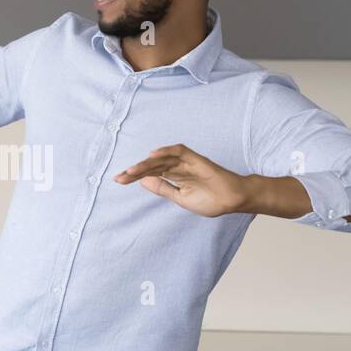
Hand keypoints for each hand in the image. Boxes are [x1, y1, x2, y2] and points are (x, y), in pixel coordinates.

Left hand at [113, 144, 252, 217]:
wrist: (232, 200)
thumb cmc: (210, 200)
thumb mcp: (180, 198)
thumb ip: (163, 188)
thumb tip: (143, 181)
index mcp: (174, 176)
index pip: (150, 173)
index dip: (135, 176)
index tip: (118, 180)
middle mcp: (178, 167)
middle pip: (152, 166)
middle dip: (135, 171)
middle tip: (119, 177)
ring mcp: (187, 163)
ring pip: (162, 158)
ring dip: (146, 163)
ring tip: (131, 171)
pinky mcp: (196, 159)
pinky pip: (180, 151)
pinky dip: (167, 151)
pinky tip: (154, 154)